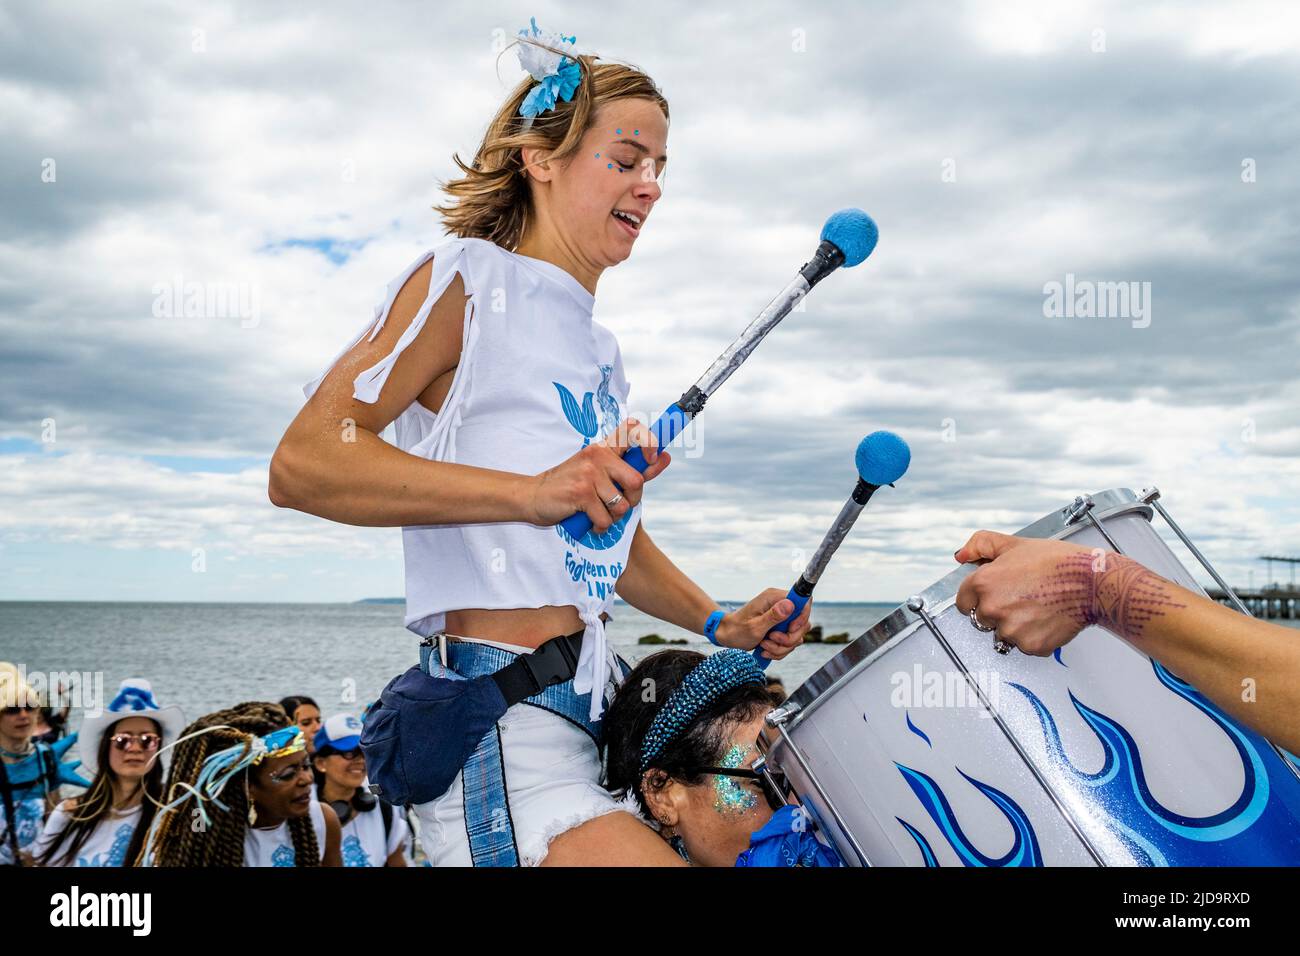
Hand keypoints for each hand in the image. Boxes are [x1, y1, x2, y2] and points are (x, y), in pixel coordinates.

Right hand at [527, 417, 670, 530]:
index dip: (650, 441)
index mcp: (603, 447)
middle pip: (636, 481)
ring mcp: (589, 474)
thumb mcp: (599, 471)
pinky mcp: (580, 493)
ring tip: (599, 513)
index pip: (633, 429)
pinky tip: (590, 522)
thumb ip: (631, 467)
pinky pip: (606, 519)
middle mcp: (597, 455)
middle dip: (631, 500)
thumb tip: (664, 457)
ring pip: (622, 505)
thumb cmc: (571, 486)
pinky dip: (600, 527)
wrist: (534, 496)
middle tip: (615, 504)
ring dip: (614, 517)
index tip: (653, 458)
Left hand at [716, 589, 813, 661]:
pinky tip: (765, 649)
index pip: (803, 602)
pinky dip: (779, 650)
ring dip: (782, 646)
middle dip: (789, 638)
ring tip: (764, 645)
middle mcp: (780, 606)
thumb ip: (774, 616)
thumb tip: (790, 604)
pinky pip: (789, 643)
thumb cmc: (737, 629)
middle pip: (803, 623)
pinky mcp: (780, 630)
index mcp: (774, 598)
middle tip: (772, 639)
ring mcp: (781, 619)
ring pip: (796, 636)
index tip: (790, 629)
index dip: (802, 618)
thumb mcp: (755, 625)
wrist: (727, 636)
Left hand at [953, 530, 1109, 655]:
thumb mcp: (1013, 544)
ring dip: (1015, 626)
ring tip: (1035, 607)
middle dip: (996, 611)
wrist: (1090, 582)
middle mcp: (993, 608)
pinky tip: (1045, 619)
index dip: (978, 597)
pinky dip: (1034, 637)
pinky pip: (1025, 646)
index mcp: (983, 583)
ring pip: (1003, 635)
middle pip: (982, 620)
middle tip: (1020, 598)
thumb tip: (962, 555)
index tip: (993, 595)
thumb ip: (980, 545)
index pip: (963, 602)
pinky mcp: (1031, 645)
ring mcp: (1012, 630)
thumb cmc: (1057, 563)